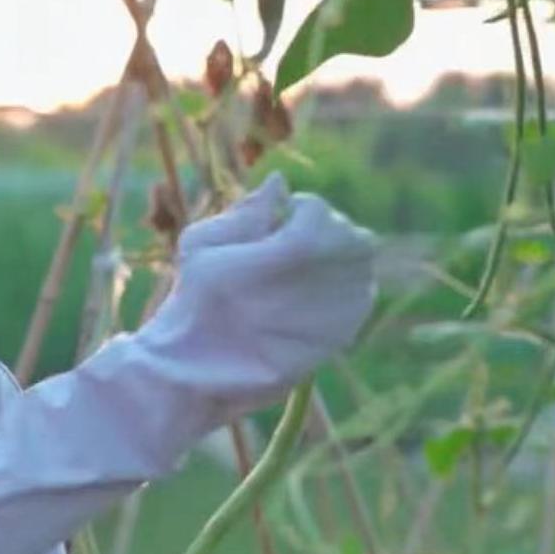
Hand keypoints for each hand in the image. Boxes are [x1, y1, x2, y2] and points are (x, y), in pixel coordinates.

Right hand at [134, 171, 377, 423]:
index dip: (296, 208)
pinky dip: (344, 288)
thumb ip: (248, 210)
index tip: (276, 221)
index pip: (317, 209)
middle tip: (294, 244)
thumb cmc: (193, 301)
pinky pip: (360, 297)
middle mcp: (327, 278)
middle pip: (350, 235)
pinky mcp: (342, 338)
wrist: (199, 370)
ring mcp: (339, 311)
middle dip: (324, 231)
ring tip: (303, 270)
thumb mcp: (204, 243)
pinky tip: (312, 296)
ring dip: (337, 258)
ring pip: (360, 266)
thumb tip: (280, 183)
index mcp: (294, 249)